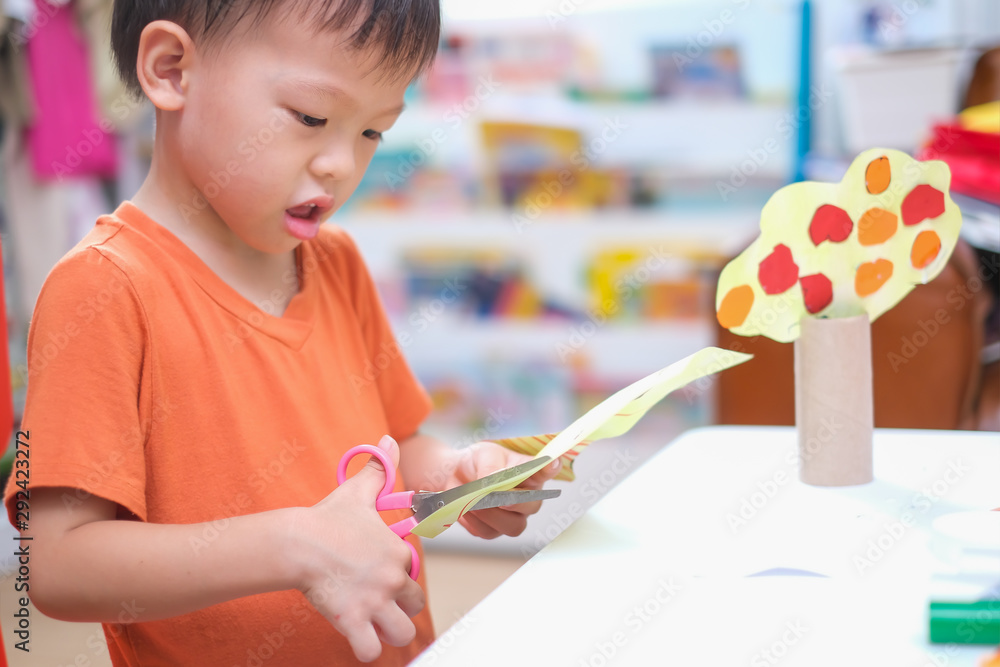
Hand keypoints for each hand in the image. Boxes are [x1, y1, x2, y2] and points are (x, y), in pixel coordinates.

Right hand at [288, 436, 424, 661]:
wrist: (298, 541)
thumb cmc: (327, 518)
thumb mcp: (358, 491)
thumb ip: (378, 469)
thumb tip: (387, 440)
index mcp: (399, 553)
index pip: (414, 575)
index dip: (399, 579)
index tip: (378, 575)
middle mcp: (393, 579)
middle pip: (413, 607)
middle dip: (399, 610)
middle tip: (377, 605)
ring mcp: (374, 602)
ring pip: (401, 633)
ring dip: (389, 633)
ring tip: (373, 626)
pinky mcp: (353, 622)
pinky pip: (370, 651)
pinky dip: (365, 650)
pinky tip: (356, 639)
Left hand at [452, 442, 561, 538]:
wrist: (454, 475)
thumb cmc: (478, 462)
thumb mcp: (484, 455)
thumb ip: (492, 468)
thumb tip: (494, 482)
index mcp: (531, 473)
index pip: (547, 470)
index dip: (550, 468)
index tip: (551, 464)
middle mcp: (529, 497)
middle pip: (533, 506)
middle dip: (513, 502)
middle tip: (495, 496)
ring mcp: (514, 516)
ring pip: (513, 526)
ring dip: (491, 514)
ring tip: (473, 501)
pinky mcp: (494, 530)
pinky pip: (488, 532)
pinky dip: (474, 521)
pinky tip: (466, 508)